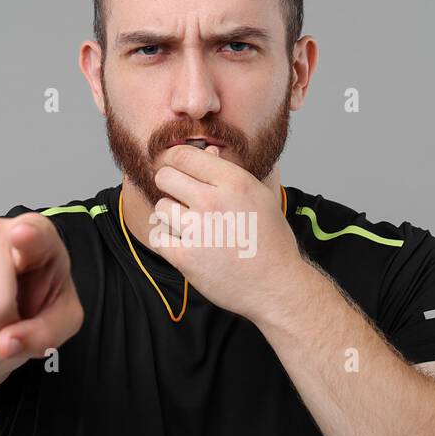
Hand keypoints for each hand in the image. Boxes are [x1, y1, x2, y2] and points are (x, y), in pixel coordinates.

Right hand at [0, 214, 83, 364]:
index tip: (22, 235)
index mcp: (40, 236)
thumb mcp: (62, 319)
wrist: (13, 288)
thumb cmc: (40, 296)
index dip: (28, 236)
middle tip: (13, 318)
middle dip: (3, 322)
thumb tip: (4, 345)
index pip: (34, 232)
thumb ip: (45, 334)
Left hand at [151, 144, 304, 321]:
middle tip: (181, 199)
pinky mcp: (185, 257)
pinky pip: (158, 236)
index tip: (178, 170)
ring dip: (171, 216)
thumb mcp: (259, 197)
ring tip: (190, 226)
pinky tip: (185, 244)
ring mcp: (197, 230)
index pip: (184, 155)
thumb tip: (208, 150)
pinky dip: (168, 240)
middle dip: (170, 185)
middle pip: (165, 177)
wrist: (276, 285)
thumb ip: (229, 173)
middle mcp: (213, 202)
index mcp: (234, 182)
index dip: (176, 161)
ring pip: (160, 207)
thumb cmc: (270, 241)